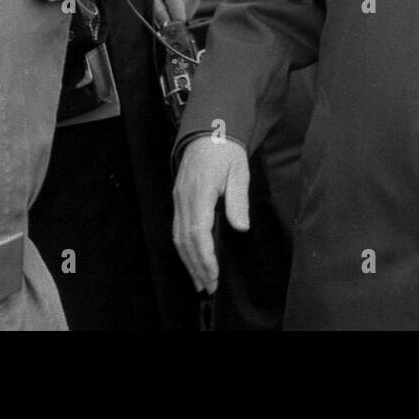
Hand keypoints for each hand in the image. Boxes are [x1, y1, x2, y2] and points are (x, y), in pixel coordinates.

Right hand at [172, 135, 248, 292]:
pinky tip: (191, 258)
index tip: (213, 275)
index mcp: (199, 193)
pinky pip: (177, 228)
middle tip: (208, 287)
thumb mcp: (239, 172)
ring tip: (199, 280)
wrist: (209, 130)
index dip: (204, 257)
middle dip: (196, 266)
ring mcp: (178, 198)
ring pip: (178, 236)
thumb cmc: (225, 151)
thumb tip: (240, 227)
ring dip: (188, 261)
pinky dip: (184, 247)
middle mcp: (184, 198)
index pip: (198, 233)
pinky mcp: (178, 198)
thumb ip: (238, 201)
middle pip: (185, 240)